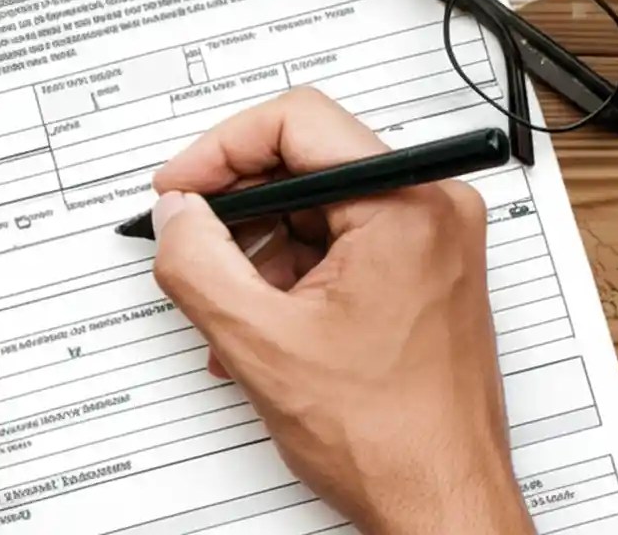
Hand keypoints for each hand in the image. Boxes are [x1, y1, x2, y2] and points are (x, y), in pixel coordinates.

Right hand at [149, 88, 533, 534]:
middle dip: (236, 208)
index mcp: (407, 206)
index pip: (296, 122)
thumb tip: (176, 215)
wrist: (441, 507)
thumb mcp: (261, 343)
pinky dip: (287, 279)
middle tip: (188, 236)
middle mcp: (431, 211)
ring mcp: (430, 244)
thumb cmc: (392, 440)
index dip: (220, 149)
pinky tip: (257, 327)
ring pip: (316, 210)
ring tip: (225, 308)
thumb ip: (198, 264)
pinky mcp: (420, 275)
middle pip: (307, 163)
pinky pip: (337, 247)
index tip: (181, 187)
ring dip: (256, 253)